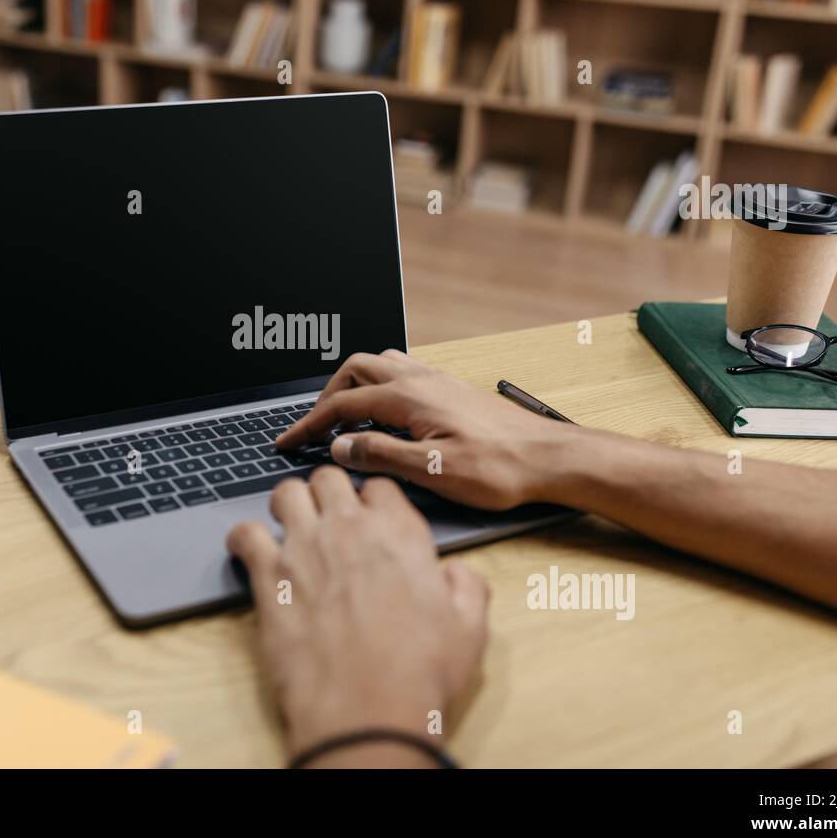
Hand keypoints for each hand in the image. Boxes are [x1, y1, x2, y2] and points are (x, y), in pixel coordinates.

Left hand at [227, 467, 488, 765]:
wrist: (366, 711)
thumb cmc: (418, 674)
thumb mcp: (469, 628)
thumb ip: (466, 587)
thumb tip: (455, 573)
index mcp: (400, 533)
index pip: (379, 486)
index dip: (373, 500)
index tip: (368, 518)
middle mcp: (350, 529)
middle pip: (329, 477)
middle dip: (328, 492)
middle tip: (326, 516)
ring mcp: (304, 548)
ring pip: (286, 492)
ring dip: (288, 503)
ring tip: (288, 524)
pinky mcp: (268, 577)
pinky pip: (245, 534)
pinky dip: (244, 538)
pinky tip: (248, 550)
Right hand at [275, 350, 576, 509]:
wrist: (550, 459)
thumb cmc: (500, 469)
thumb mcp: (434, 471)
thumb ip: (381, 456)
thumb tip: (339, 448)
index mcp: (410, 397)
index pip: (342, 405)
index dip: (308, 424)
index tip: (286, 442)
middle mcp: (421, 380)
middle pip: (355, 371)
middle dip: (327, 397)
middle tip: (314, 429)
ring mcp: (438, 381)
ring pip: (379, 366)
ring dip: (354, 387)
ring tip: (346, 422)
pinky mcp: (451, 390)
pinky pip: (402, 374)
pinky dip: (380, 389)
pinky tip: (387, 418)